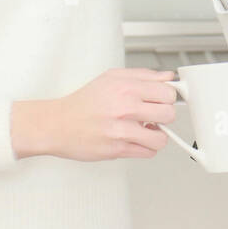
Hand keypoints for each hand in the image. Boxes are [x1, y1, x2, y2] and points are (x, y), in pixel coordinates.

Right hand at [23, 67, 178, 161]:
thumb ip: (143, 76)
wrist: (58, 124)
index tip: (162, 100)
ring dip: (156, 136)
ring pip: (161, 138)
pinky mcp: (117, 149)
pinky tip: (135, 140)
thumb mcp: (112, 78)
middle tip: (153, 115)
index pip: (168, 92)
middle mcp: (125, 107)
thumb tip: (168, 77)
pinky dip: (145, 148)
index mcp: (126, 87)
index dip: (167, 97)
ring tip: (146, 130)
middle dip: (164, 116)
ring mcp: (122, 130)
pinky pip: (147, 153)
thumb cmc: (84, 102)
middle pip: (169, 114)